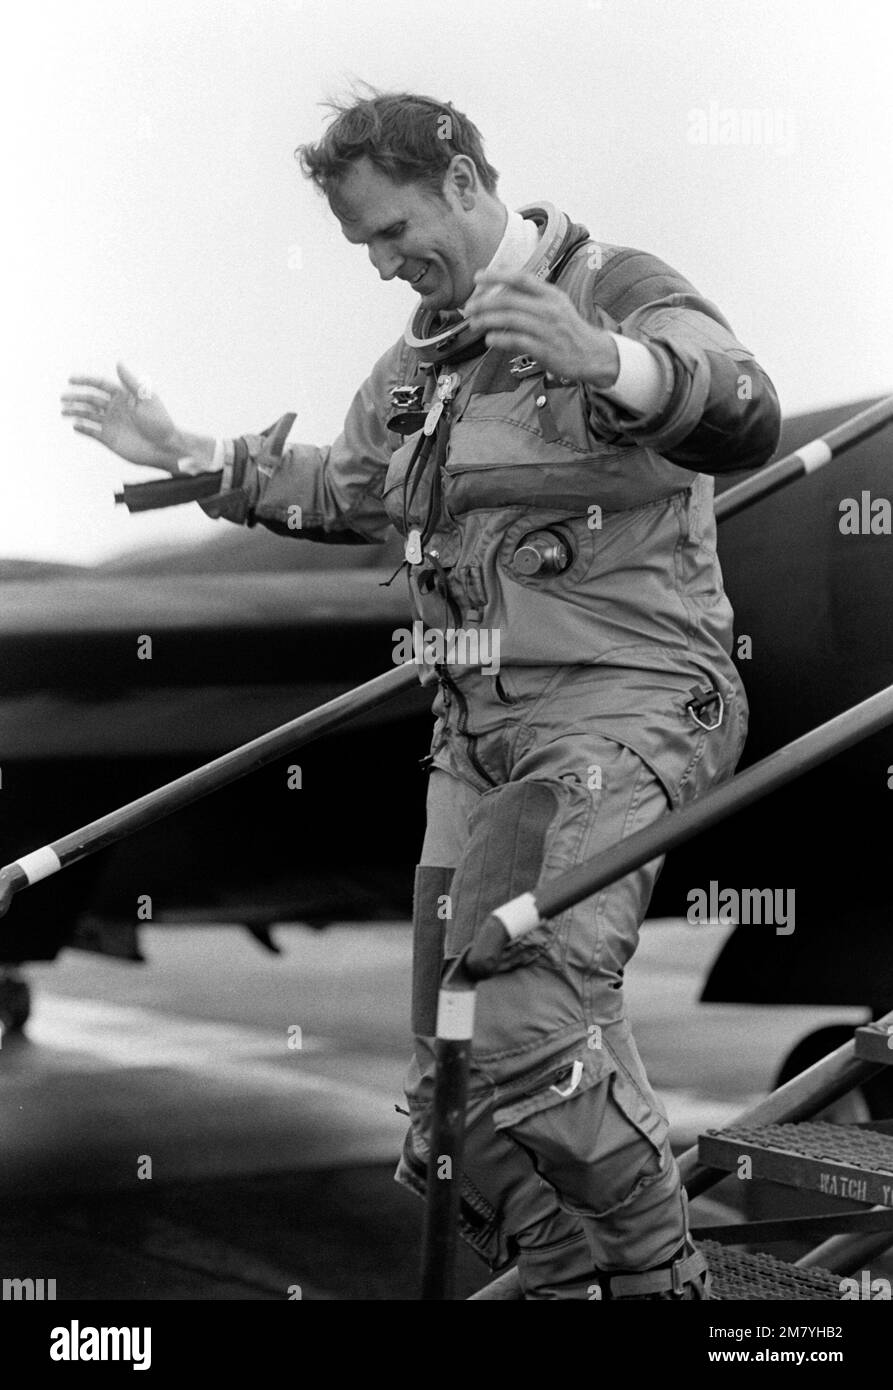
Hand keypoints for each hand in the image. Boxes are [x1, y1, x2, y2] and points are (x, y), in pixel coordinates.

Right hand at [61, 361, 186, 471]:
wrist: (163, 448)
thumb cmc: (159, 422)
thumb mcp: (146, 399)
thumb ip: (130, 382)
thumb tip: (118, 363)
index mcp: (123, 396)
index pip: (100, 385)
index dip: (85, 381)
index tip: (71, 380)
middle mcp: (115, 409)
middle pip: (90, 400)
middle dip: (76, 398)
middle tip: (63, 398)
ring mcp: (111, 424)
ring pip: (88, 415)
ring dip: (75, 412)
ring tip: (63, 412)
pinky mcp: (109, 439)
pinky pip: (92, 432)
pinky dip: (83, 428)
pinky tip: (75, 425)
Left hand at [465, 268, 619, 386]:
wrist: (591, 354)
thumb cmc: (568, 329)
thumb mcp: (556, 305)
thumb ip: (532, 297)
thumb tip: (501, 290)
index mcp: (550, 295)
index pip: (520, 278)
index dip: (497, 275)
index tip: (477, 277)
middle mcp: (548, 309)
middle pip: (510, 300)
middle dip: (484, 302)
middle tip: (469, 307)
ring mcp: (547, 329)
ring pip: (511, 319)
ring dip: (487, 320)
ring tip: (474, 324)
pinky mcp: (545, 349)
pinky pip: (517, 341)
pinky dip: (500, 339)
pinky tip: (489, 339)